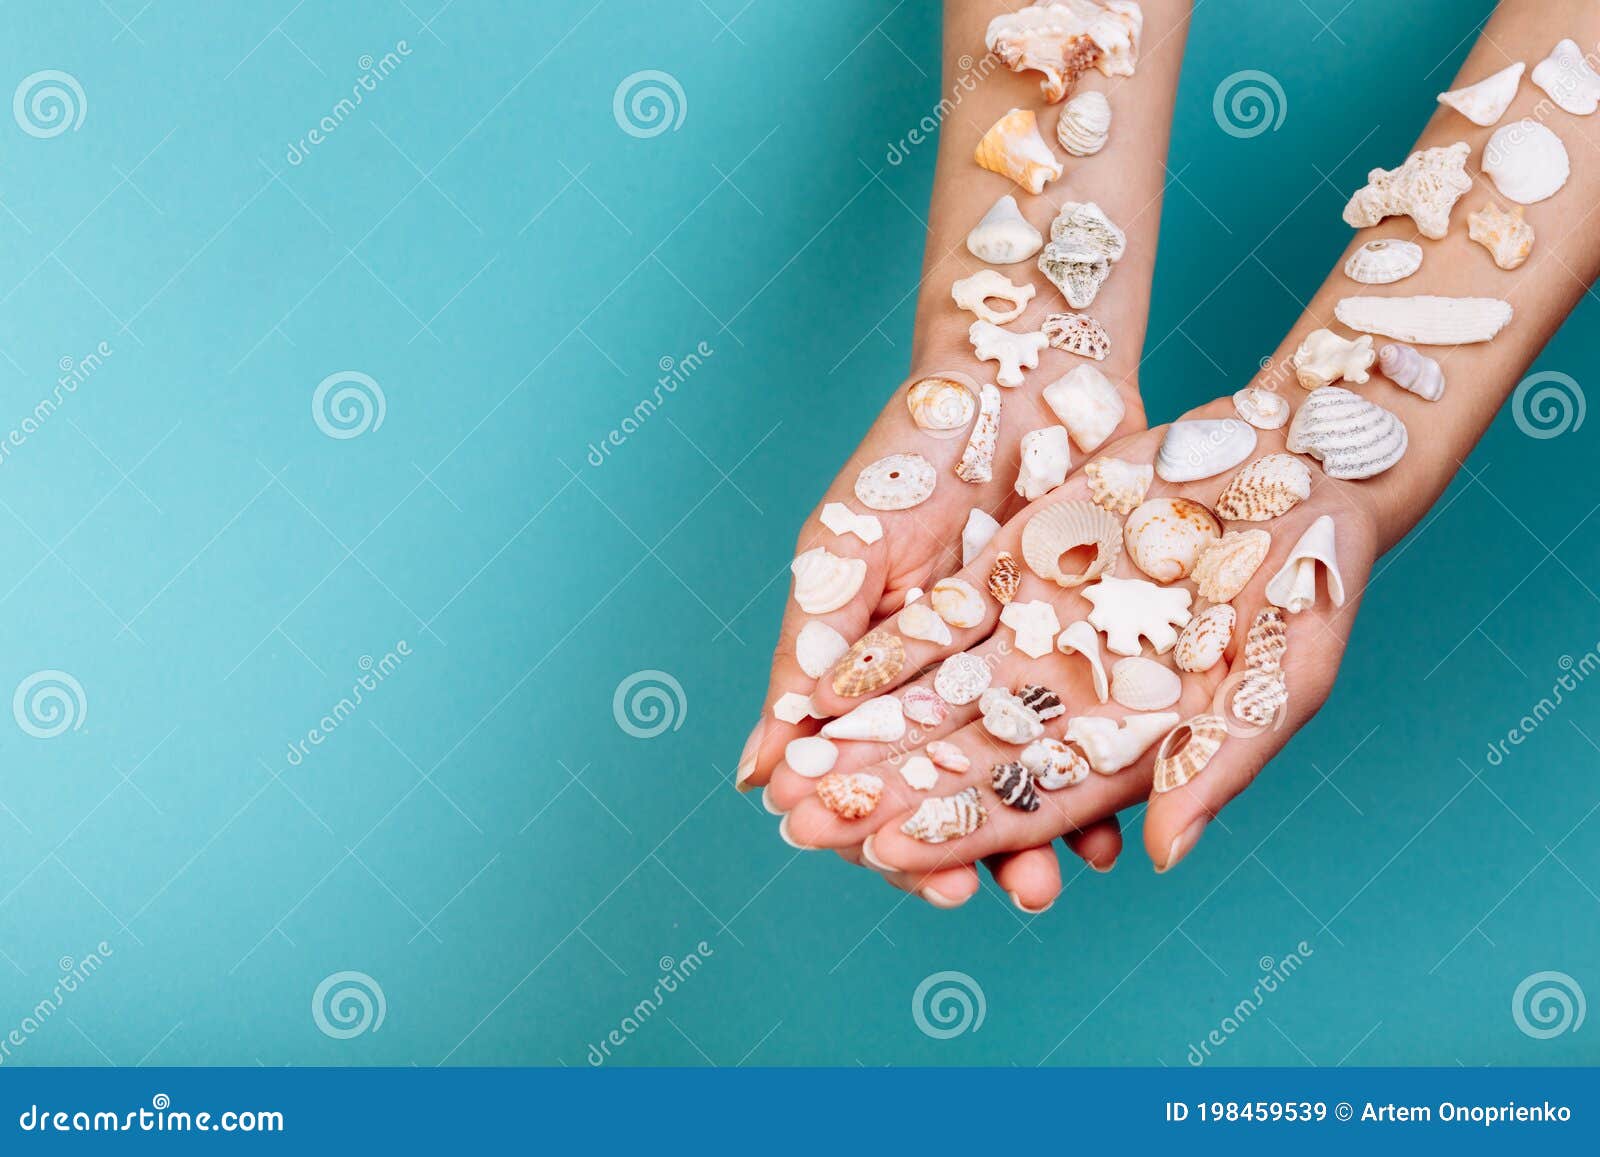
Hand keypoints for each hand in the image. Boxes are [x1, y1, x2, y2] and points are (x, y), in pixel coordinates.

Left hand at [764, 397, 1379, 880]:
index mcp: (1131, 746)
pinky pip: (939, 625)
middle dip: (883, 795)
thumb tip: (1168, 857)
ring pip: (935, 700)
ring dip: (866, 735)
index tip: (886, 856)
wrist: (1297, 471)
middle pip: (961, 761)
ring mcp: (1037, 638)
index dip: (958, 830)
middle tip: (805, 826)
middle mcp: (1070, 702)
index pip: (1031, 802)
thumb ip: (1220, 762)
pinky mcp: (1018, 575)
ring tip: (795, 770)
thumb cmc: (1312, 586)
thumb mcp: (1284, 676)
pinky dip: (886, 655)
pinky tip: (826, 685)